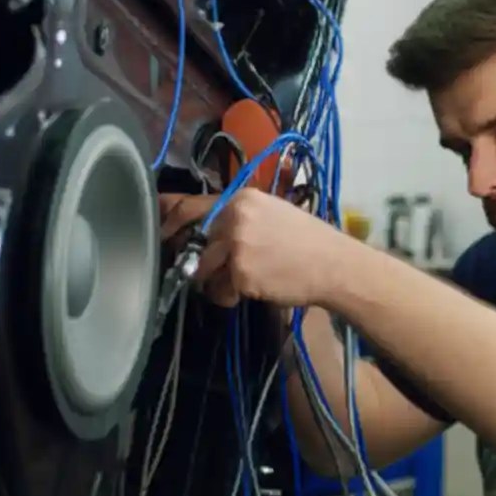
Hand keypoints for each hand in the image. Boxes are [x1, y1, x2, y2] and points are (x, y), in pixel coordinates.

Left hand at [159, 188, 352, 307]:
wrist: (334, 265)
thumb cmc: (309, 241)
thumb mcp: (274, 213)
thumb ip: (240, 217)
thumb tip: (207, 231)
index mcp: (241, 199)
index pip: (190, 207)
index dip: (169, 222)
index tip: (161, 234)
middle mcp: (234, 218)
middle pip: (197, 244)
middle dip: (205, 262)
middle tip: (221, 271)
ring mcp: (236, 246)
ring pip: (205, 270)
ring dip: (219, 282)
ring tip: (246, 282)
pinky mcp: (241, 274)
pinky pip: (221, 291)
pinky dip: (233, 296)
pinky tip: (256, 291)